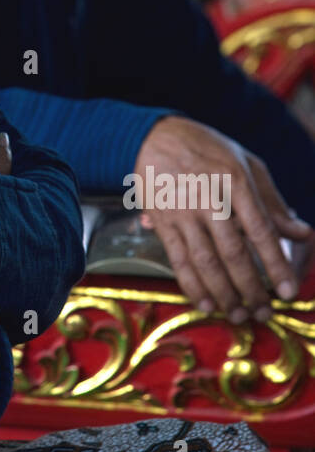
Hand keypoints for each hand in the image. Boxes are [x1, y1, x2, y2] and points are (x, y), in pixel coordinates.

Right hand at [134, 116, 311, 320]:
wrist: (152, 137)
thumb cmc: (206, 149)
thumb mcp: (246, 163)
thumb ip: (273, 202)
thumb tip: (302, 233)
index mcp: (235, 181)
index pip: (261, 230)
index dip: (276, 264)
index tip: (288, 291)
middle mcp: (209, 198)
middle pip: (233, 253)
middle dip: (251, 288)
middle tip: (264, 312)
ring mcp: (182, 211)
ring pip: (205, 262)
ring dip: (224, 294)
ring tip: (238, 315)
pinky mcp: (161, 221)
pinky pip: (178, 260)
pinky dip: (192, 286)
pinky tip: (206, 303)